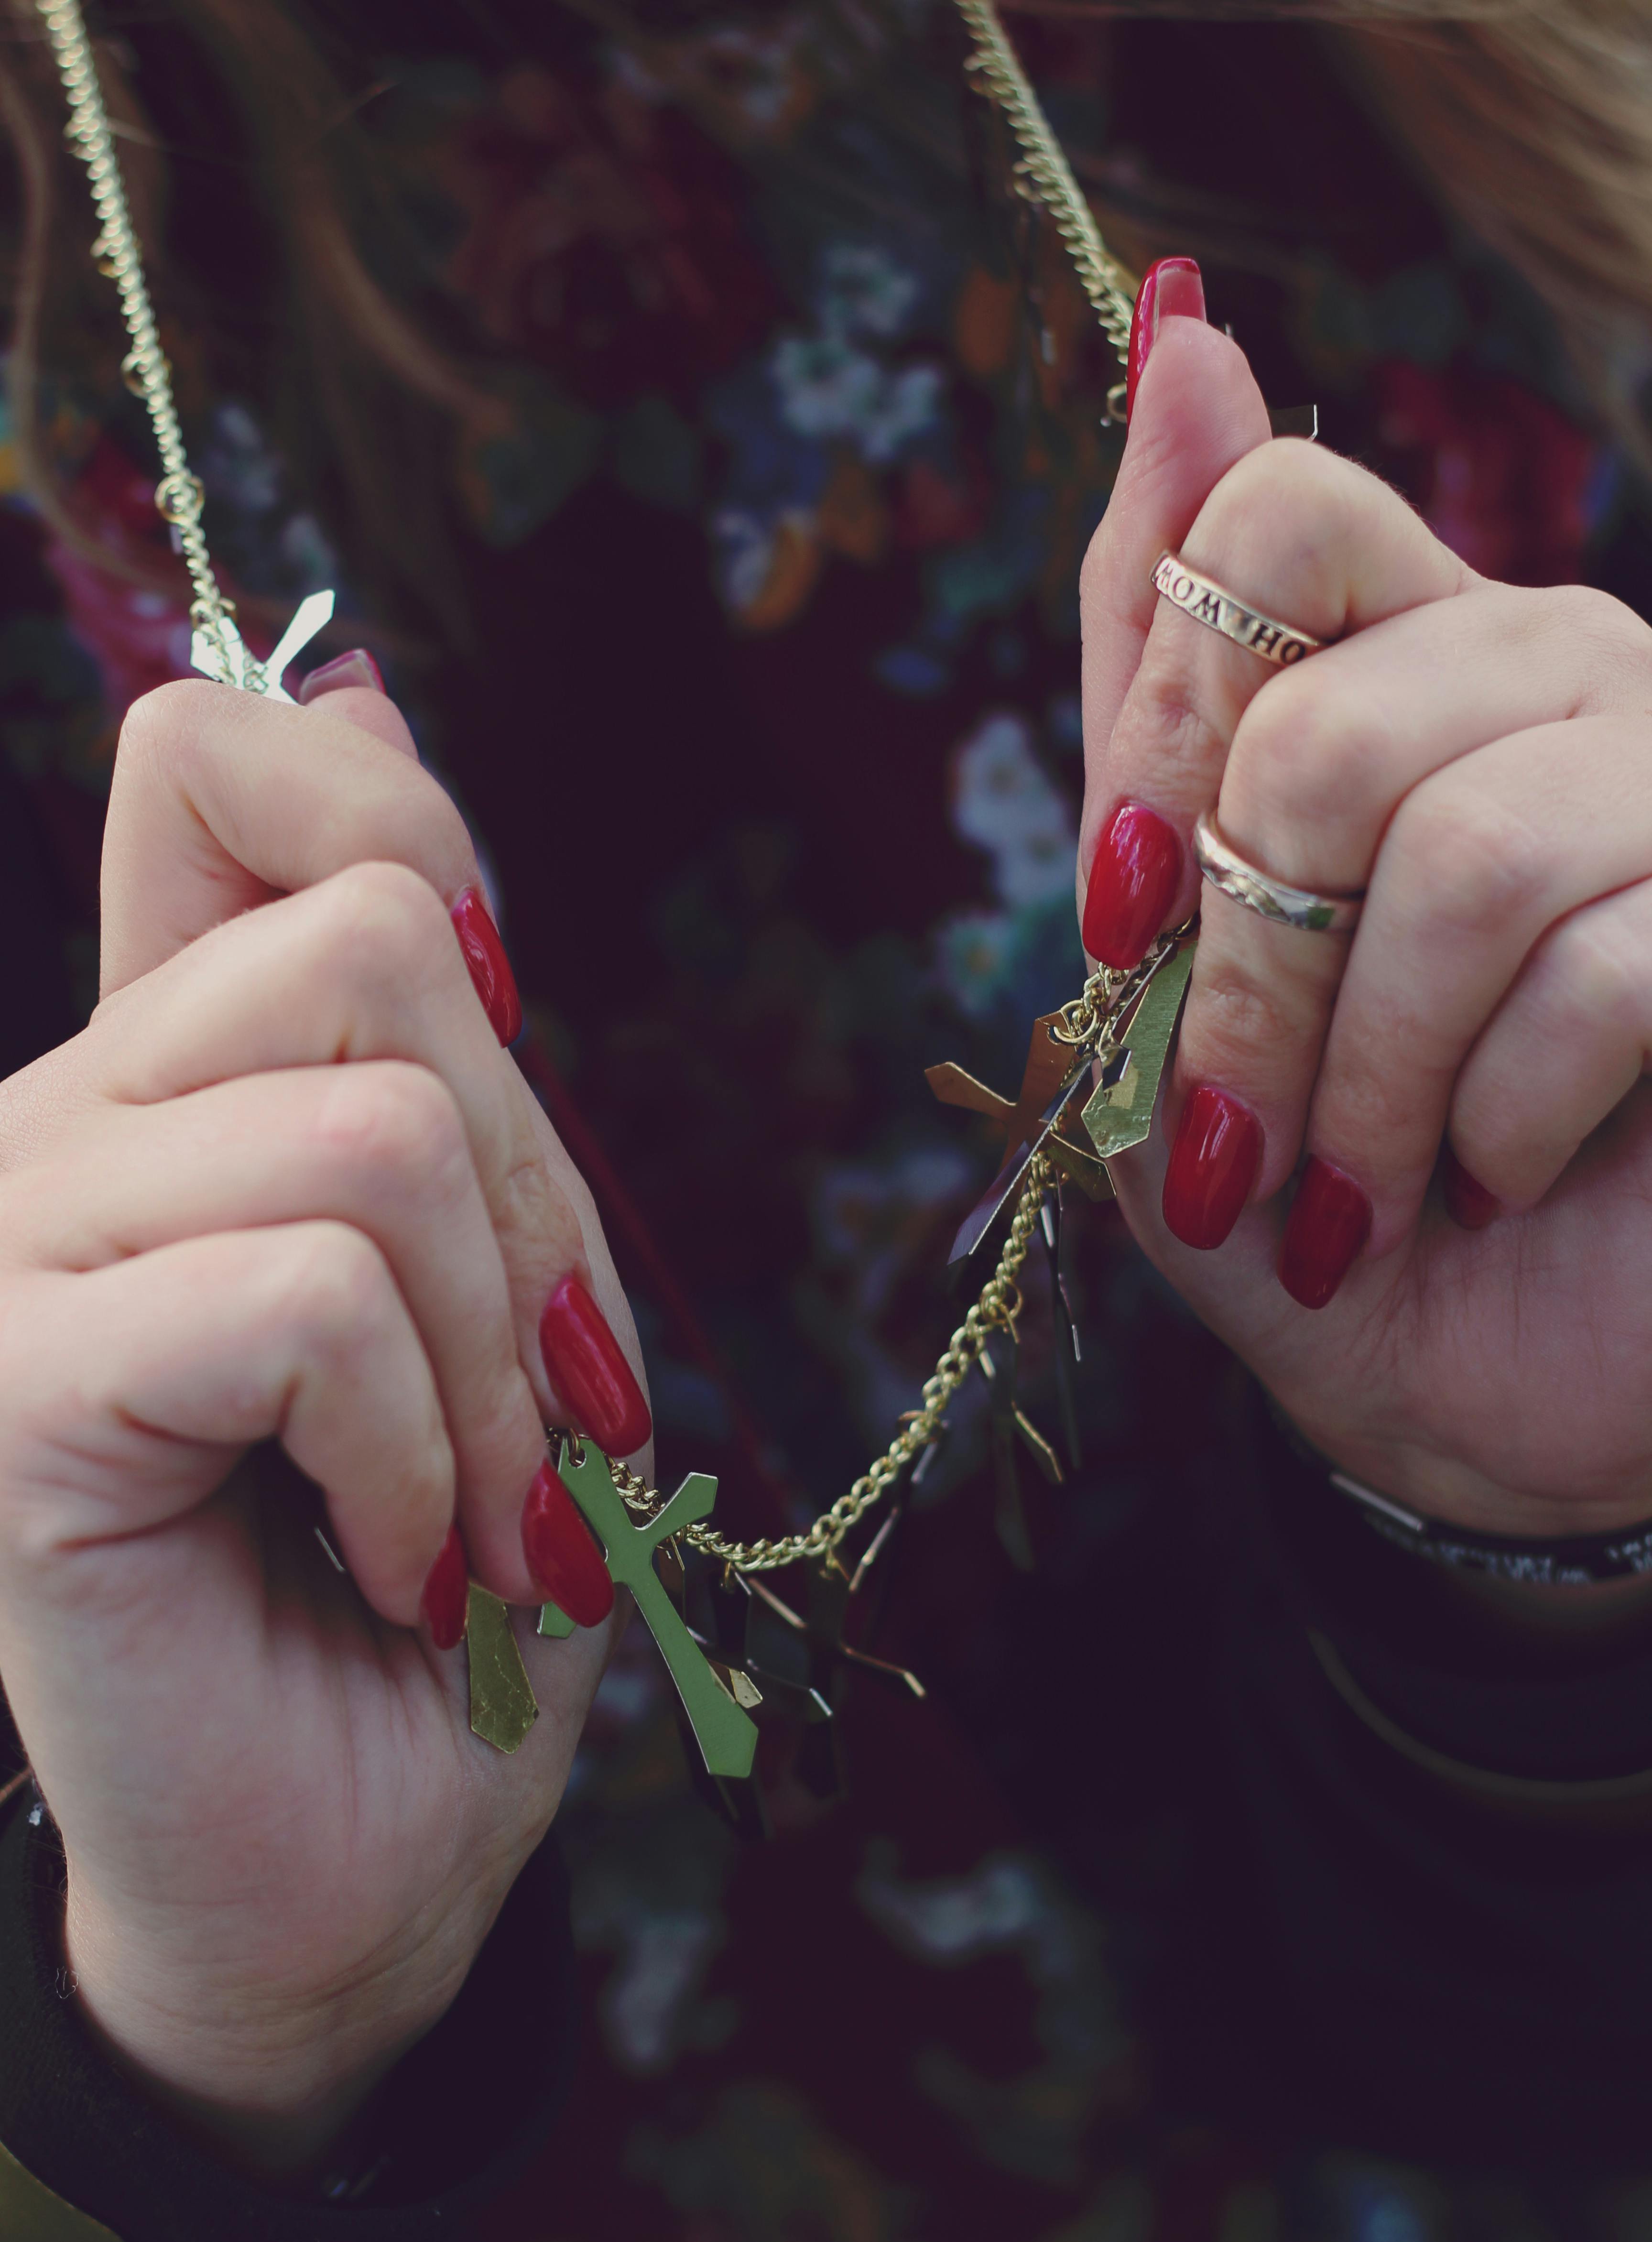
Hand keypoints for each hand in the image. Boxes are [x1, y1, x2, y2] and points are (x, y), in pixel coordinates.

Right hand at [0, 667, 648, 2173]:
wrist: (344, 1856)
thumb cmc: (435, 1576)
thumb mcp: (486, 1280)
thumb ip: (417, 1030)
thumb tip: (362, 686)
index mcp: (170, 1074)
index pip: (219, 768)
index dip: (400, 825)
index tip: (500, 1036)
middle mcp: (61, 1120)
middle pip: (382, 941)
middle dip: (545, 1200)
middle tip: (553, 1413)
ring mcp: (12, 1246)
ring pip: (373, 1130)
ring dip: (498, 1360)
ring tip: (483, 1521)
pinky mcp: (15, 1394)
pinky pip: (310, 1299)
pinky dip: (420, 1455)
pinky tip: (394, 1567)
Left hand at [1078, 299, 1651, 1539]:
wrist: (1463, 1382)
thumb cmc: (1304, 1183)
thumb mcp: (1161, 957)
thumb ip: (1154, 675)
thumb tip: (1183, 325)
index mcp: (1403, 661)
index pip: (1275, 516)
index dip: (1165, 717)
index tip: (1121, 904)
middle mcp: (1558, 678)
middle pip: (1336, 727)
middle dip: (1245, 978)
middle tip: (1238, 1127)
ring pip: (1470, 855)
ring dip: (1364, 1072)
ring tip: (1360, 1183)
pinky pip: (1603, 970)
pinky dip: (1495, 1118)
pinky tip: (1495, 1169)